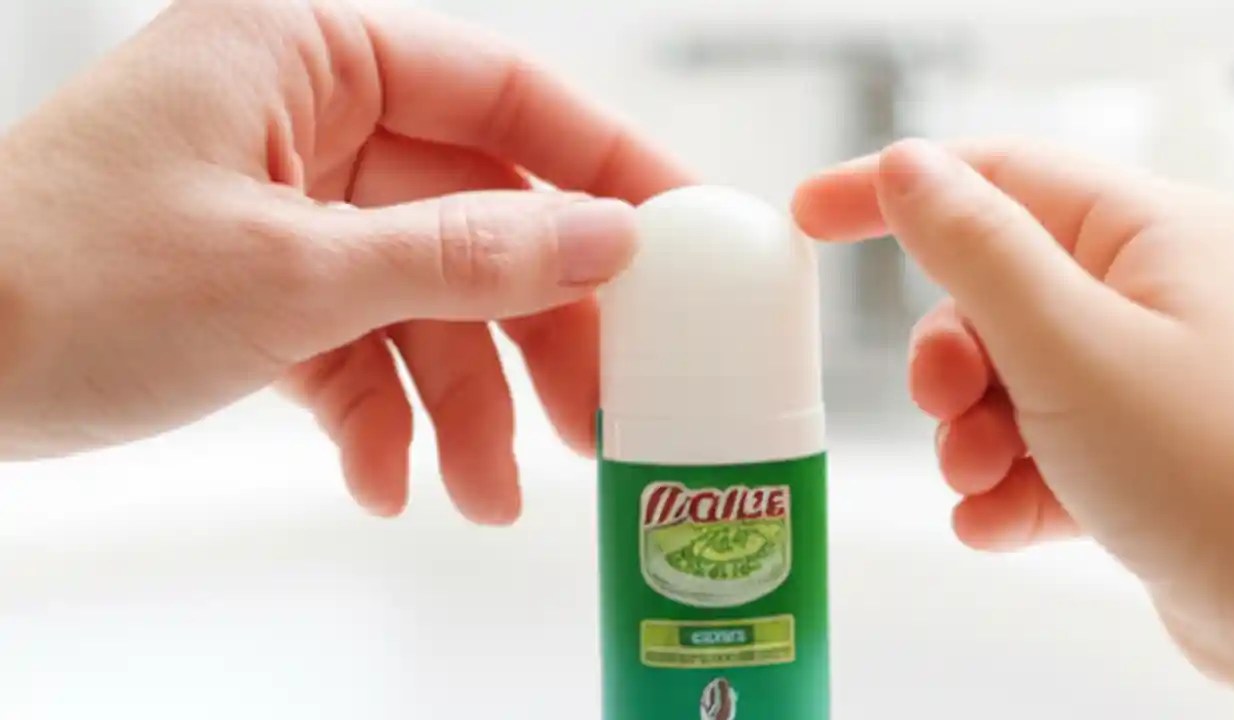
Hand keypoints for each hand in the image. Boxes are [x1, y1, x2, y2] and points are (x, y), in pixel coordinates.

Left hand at [0, 0, 688, 520]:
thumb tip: (605, 239)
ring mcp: (287, 207)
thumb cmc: (63, 279)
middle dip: (530, 329)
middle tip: (592, 414)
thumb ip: (465, 253)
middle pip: (477, 217)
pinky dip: (377, 416)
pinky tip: (383, 480)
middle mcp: (309, 121)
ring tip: (484, 496)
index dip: (606, 166)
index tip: (684, 240)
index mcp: (312, 54)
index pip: (504, 96)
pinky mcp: (262, 287)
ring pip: (423, 299)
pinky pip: (357, 345)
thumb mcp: (293, 270)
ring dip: (458, 403)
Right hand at [794, 139, 1233, 695]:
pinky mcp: (1130, 456)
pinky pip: (1030, 451)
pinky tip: (1000, 522)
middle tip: (945, 405)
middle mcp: (1144, 296)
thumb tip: (905, 170)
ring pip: (1000, 380)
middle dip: (948, 361)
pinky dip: (1001, 487)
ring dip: (969, 437)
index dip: (894, 190)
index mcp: (1144, 236)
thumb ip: (974, 250)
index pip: (994, 176)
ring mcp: (1137, 379)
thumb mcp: (1067, 346)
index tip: (812, 215)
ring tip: (985, 481)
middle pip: (988, 293)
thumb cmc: (1220, 474)